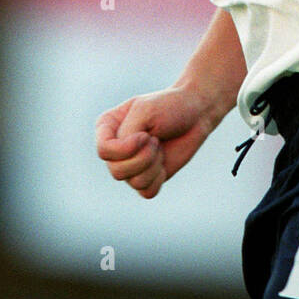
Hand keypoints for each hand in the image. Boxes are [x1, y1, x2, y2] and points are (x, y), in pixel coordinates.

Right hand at [95, 85, 217, 198]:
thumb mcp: (144, 111)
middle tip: (156, 139)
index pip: (104, 151)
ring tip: (160, 147)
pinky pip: (147, 191)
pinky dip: (159, 178)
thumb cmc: (169, 106)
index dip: (125, 148)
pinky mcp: (147, 177)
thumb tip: (125, 161)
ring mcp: (130, 165)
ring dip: (153, 165)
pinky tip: (164, 161)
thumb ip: (127, 133)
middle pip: (116, 171)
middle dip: (143, 157)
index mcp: (107, 127)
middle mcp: (115, 149)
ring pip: (133, 182)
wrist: (194, 114)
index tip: (146, 134)